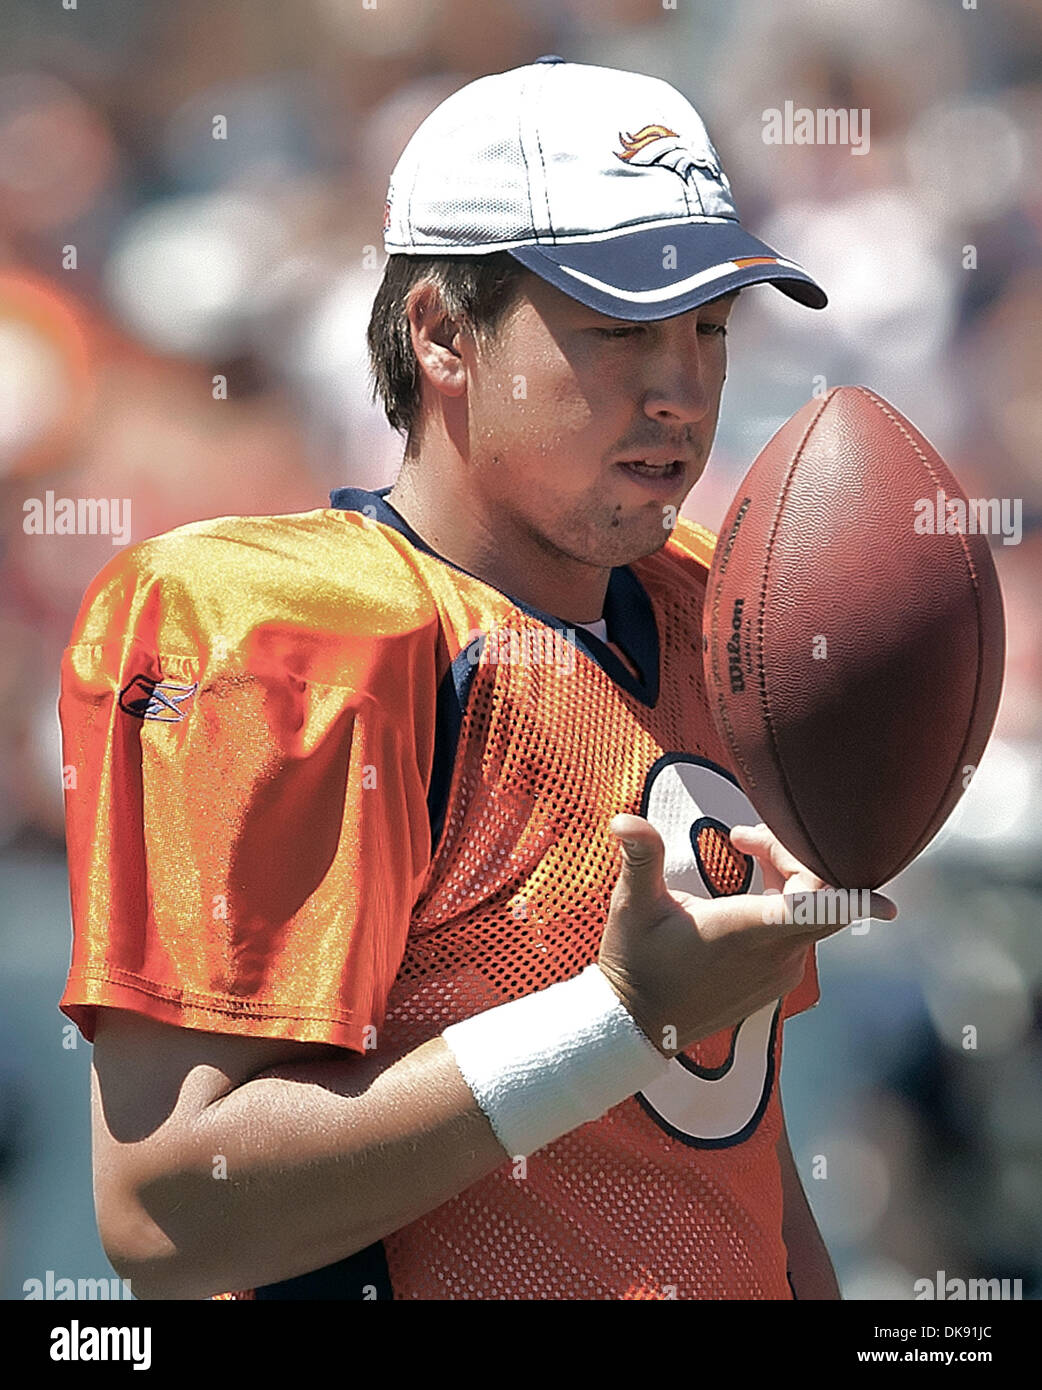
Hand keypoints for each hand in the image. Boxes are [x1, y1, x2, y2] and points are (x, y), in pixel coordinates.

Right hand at [597, 814, 896, 1055]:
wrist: (639, 1024)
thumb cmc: (636, 962)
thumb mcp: (634, 905)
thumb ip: (640, 858)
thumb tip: (623, 819)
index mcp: (748, 931)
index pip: (821, 913)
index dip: (858, 903)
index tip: (889, 904)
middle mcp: (775, 955)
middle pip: (820, 896)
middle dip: (794, 856)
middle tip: (745, 837)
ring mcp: (781, 972)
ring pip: (812, 915)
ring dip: (788, 878)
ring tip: (745, 853)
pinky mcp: (776, 981)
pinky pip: (801, 934)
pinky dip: (787, 906)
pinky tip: (750, 892)